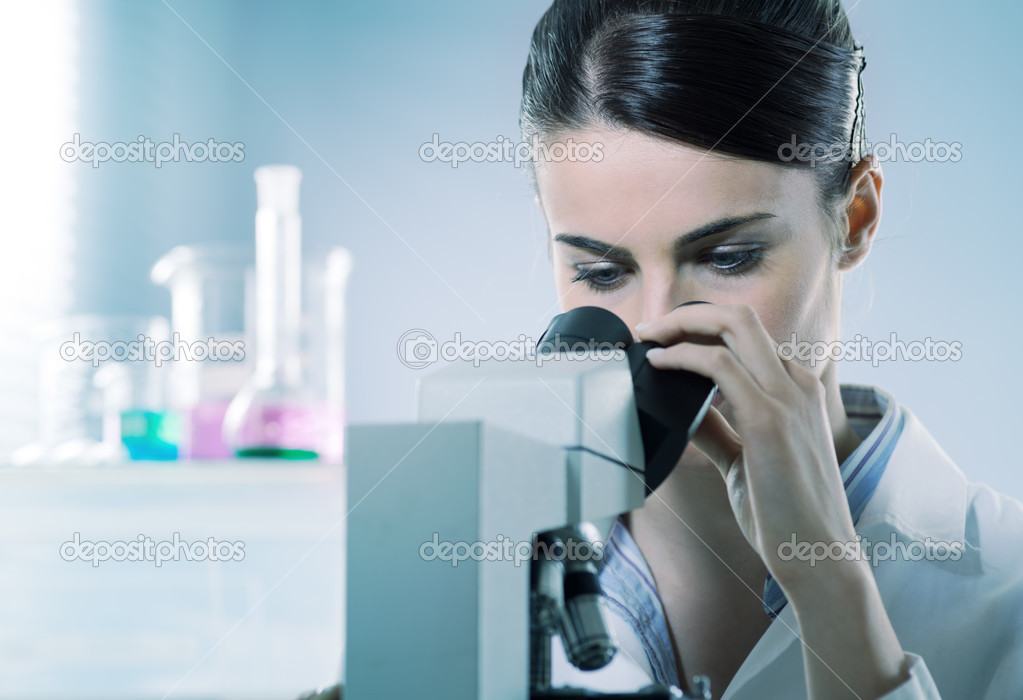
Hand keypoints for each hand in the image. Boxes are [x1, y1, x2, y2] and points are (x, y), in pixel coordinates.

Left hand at [637, 303, 909, 698]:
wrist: (816, 556)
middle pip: (741, 317)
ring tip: (646, 337)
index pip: (747, 338)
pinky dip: (682, 356)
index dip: (702, 331)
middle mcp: (797, 384)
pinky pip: (718, 364)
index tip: (663, 341)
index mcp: (797, 390)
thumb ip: (718, 429)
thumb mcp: (745, 460)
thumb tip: (683, 408)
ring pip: (733, 325)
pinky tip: (658, 364)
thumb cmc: (784, 514)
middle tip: (649, 328)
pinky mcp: (768, 418)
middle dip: (689, 312)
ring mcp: (787, 397)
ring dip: (680, 325)